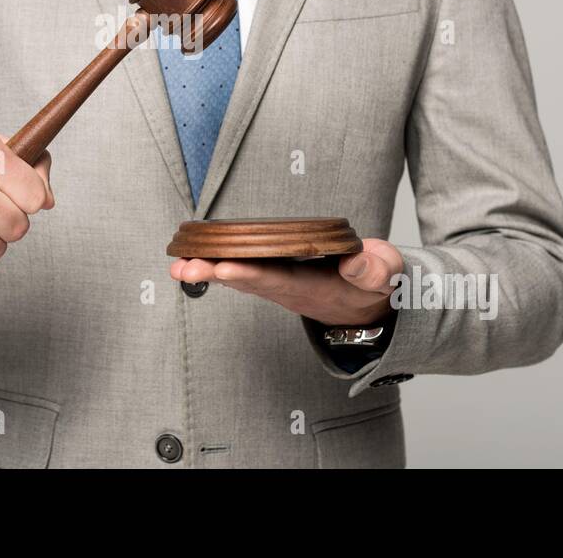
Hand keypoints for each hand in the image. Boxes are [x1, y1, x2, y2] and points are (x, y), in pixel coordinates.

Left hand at [169, 237, 403, 326]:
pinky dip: (217, 266)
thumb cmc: (376, 284)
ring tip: (177, 265)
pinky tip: (193, 259)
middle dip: (215, 274)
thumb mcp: (385, 276)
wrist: (369, 304)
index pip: (278, 279)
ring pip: (240, 277)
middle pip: (248, 281)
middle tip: (183, 268)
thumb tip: (356, 262)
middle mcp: (290, 290)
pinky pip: (242, 271)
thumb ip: (375, 270)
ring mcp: (280, 286)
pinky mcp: (274, 278)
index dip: (251, 274)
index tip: (225, 267)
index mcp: (315, 287)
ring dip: (208, 272)